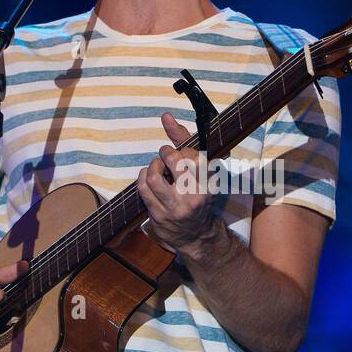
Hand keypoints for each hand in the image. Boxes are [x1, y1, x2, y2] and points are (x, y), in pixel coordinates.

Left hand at [135, 112, 216, 252]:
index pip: (193, 154)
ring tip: (156, 169)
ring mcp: (176, 208)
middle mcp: (195, 196)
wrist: (197, 235)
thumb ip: (184, 140)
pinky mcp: (159, 216)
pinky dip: (142, 178)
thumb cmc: (198, 195)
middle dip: (165, 153)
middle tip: (165, 156)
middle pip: (174, 161)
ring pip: (154, 177)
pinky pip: (142, 190)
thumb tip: (165, 116)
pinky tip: (148, 180)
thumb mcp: (201, 169)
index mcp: (209, 183)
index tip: (180, 153)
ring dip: (152, 167)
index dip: (182, 150)